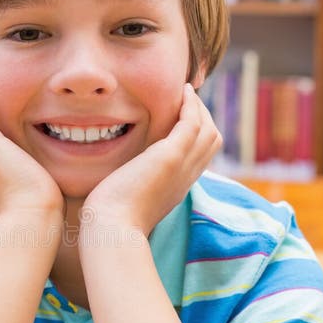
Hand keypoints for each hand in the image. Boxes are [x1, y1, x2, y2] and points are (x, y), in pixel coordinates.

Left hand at [83, 85, 221, 235]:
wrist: (112, 230)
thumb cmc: (110, 220)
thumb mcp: (128, 200)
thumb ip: (133, 187)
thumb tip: (120, 184)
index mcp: (177, 188)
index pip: (199, 156)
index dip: (196, 135)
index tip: (182, 119)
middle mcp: (185, 178)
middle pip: (212, 141)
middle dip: (203, 117)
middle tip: (187, 100)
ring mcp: (181, 167)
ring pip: (208, 130)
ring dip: (199, 107)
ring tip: (186, 92)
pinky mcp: (171, 157)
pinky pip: (192, 123)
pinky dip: (191, 105)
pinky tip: (182, 92)